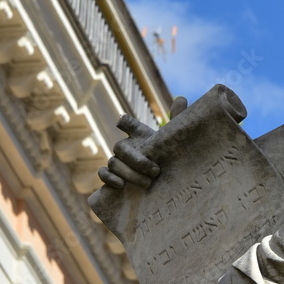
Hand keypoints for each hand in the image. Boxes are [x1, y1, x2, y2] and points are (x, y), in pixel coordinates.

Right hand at [87, 96, 186, 224]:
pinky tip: (122, 185)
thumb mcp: (173, 141)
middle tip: (155, 171)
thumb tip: (181, 98)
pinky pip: (103, 174)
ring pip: (113, 163)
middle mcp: (126, 146)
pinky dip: (110, 179)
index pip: (127, 124)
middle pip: (120, 147)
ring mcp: (117, 161)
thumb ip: (178, 120)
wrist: (162, 183)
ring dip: (129, 173)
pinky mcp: (112, 176)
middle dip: (136, 160)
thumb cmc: (168, 158)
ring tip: (147, 183)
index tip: (122, 123)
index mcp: (139, 135)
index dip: (124, 122)